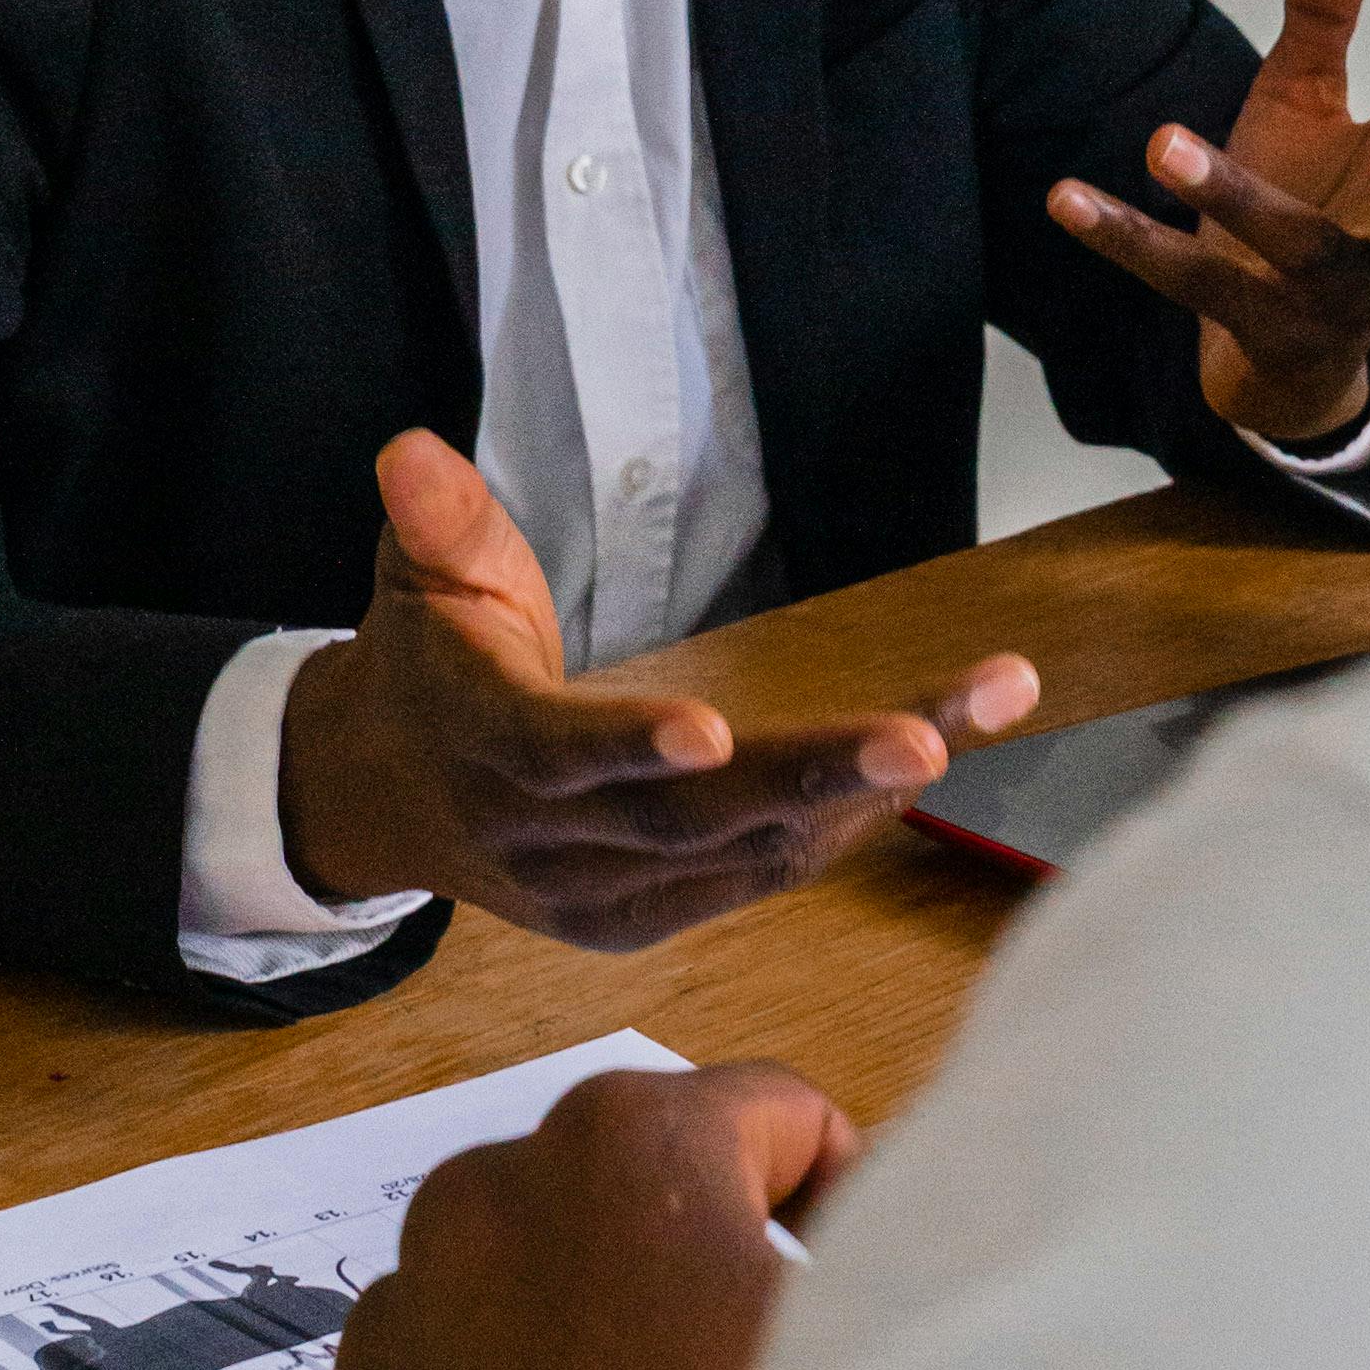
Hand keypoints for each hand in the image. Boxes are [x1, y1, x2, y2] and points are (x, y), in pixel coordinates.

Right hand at [278, 429, 1038, 949]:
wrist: (391, 800)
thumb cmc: (429, 668)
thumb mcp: (417, 579)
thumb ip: (435, 522)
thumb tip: (409, 451)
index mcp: (484, 743)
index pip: (557, 751)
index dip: (628, 744)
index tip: (708, 729)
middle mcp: (547, 838)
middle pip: (689, 818)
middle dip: (815, 774)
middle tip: (927, 735)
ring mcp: (599, 893)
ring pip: (748, 849)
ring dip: (867, 789)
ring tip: (978, 708)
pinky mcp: (644, 918)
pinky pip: (760, 874)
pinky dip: (842, 820)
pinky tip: (926, 757)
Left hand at [335, 1056, 852, 1369]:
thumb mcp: (870, 1368)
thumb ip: (899, 1254)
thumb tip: (894, 1242)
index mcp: (633, 1144)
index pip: (774, 1119)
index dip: (838, 1206)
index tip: (854, 1302)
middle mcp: (489, 1193)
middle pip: (637, 1195)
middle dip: (700, 1270)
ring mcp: (399, 1305)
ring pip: (528, 1283)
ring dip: (590, 1350)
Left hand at [1046, 0, 1369, 444]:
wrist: (1272, 341)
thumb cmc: (1312, 201)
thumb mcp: (1318, 105)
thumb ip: (1326, 18)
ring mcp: (1319, 297)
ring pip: (1285, 251)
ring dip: (1227, 195)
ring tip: (1163, 140)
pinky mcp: (1246, 321)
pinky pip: (1180, 278)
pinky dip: (1122, 236)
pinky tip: (1064, 197)